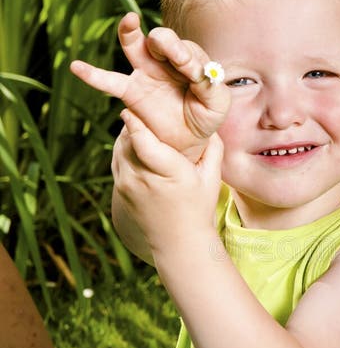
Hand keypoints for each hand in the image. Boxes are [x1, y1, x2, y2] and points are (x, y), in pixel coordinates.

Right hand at [70, 11, 230, 161]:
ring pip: (135, 45)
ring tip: (130, 21)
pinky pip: (109, 81)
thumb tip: (200, 74)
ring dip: (131, 32)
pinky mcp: (131, 90)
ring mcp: (147, 71)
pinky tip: (77, 67)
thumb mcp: (217, 105)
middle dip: (166, 42)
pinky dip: (93, 75)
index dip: (187, 58)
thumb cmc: (205, 117)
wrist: (187, 139)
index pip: (187, 50)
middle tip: (172, 54)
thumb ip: (211, 87)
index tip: (190, 72)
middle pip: (162, 39)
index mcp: (192, 61)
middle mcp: (168, 60)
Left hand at [112, 109, 223, 255]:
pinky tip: (136, 141)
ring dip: (127, 133)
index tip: (133, 106)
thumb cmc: (199, 208)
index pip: (143, 142)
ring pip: (119, 147)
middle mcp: (142, 178)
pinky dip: (124, 147)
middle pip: (127, 139)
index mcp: (168, 173)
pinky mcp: (119, 189)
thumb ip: (213, 148)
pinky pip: (117, 159)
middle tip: (142, 106)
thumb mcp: (212, 178)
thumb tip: (211, 122)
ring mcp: (127, 185)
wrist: (178, 241)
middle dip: (133, 122)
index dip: (135, 122)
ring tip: (139, 121)